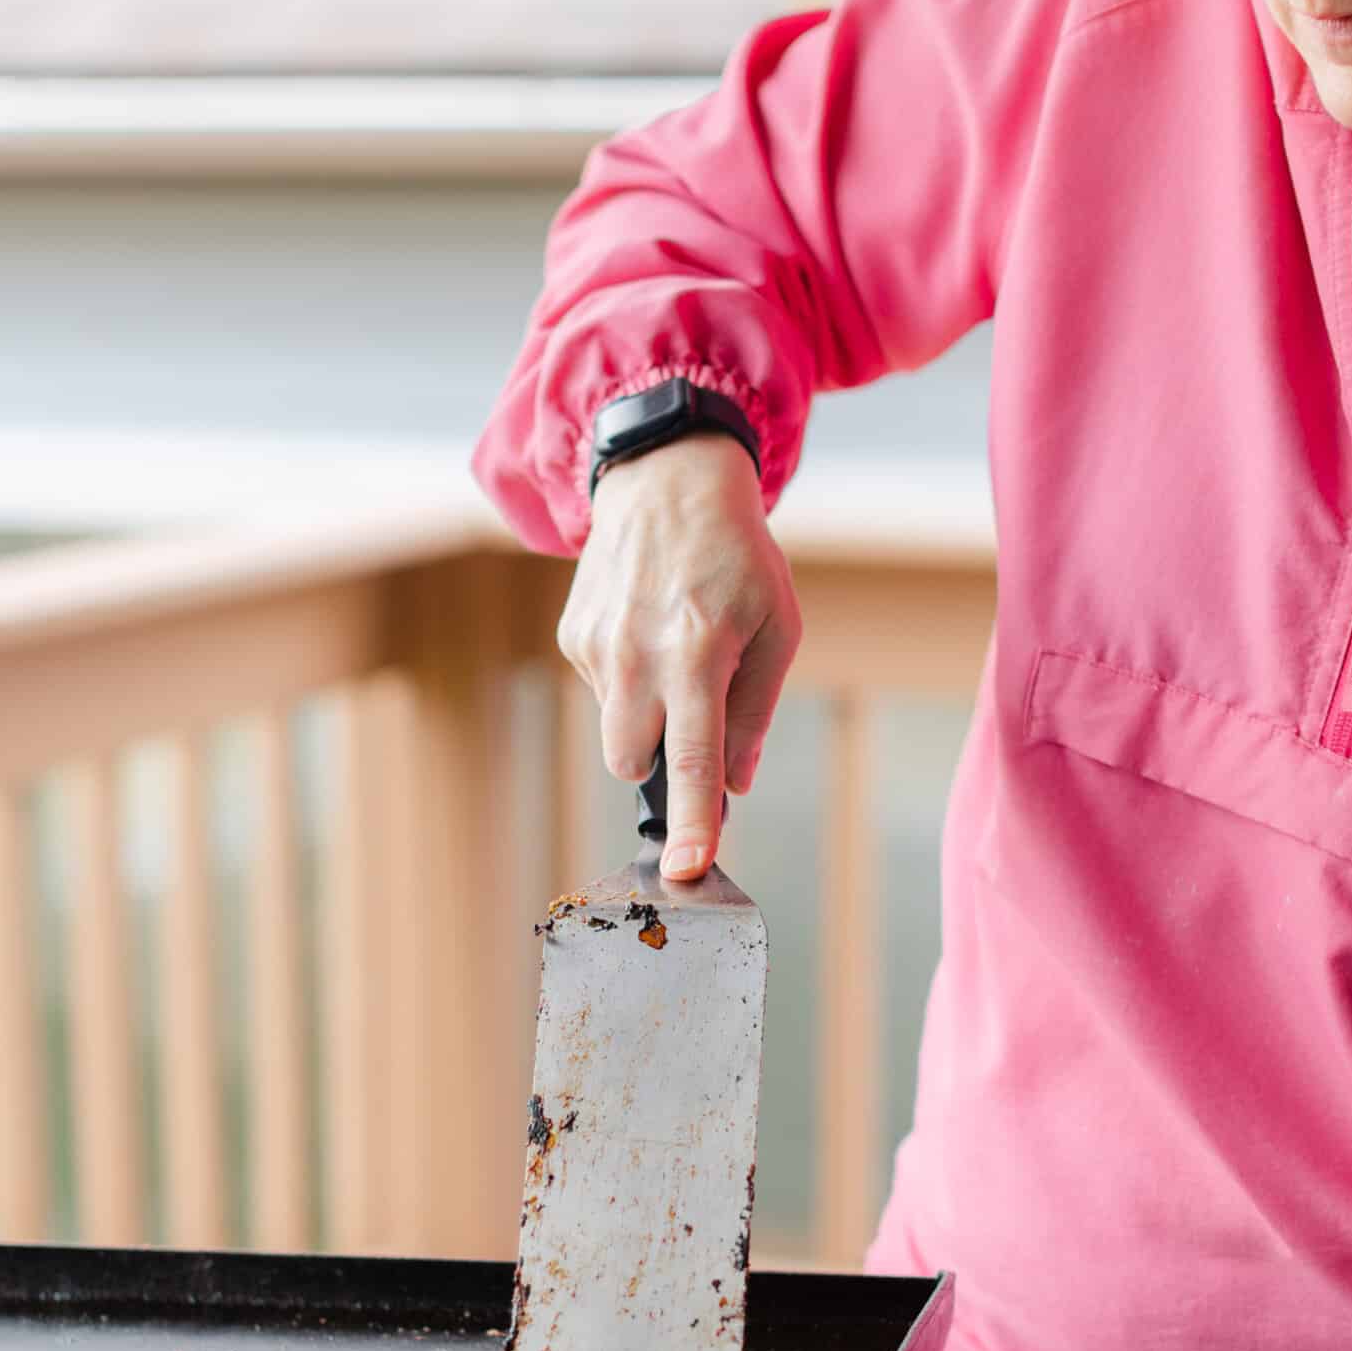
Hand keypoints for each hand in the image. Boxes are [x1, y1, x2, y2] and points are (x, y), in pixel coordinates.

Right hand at [557, 431, 802, 879]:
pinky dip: (628, 679)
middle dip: (660, 762)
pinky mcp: (573, 635)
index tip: (685, 870)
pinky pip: (602, 689)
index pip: (692, 762)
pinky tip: (647, 628)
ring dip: (645, 719)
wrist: (667, 479)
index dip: (691, 823)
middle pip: (632, 763)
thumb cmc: (738, 556)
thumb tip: (734, 783)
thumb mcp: (778, 627)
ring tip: (674, 655)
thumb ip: (756, 710)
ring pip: (615, 730)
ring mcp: (596, 646)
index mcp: (697, 655)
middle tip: (695, 716)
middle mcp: (637, 656)